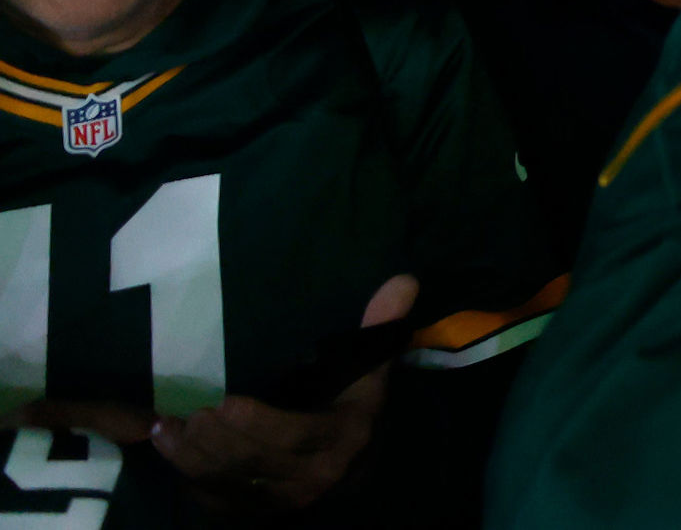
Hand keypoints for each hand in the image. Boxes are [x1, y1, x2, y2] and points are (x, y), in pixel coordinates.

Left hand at [109, 271, 414, 514]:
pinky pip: (210, 496)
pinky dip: (185, 472)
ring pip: (226, 479)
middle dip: (215, 438)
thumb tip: (404, 279)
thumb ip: (380, 329)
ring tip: (172, 425)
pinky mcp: (248, 512)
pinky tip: (169, 444)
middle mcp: (308, 479)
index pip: (294, 437)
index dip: (258, 424)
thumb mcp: (369, 373)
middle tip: (193, 411)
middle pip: (252, 461)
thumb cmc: (351, 411)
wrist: (345, 470)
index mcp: (339, 441)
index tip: (225, 402)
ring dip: (192, 454)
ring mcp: (276, 500)